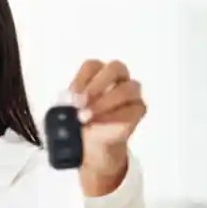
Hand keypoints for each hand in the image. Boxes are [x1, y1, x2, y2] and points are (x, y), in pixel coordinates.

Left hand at [68, 59, 146, 177]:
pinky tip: (100, 123)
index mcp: (97, 71)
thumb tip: (68, 103)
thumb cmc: (78, 118)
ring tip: (86, 117)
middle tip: (80, 103)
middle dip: (97, 85)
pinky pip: (133, 109)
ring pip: (127, 89)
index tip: (70, 96)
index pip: (92, 66)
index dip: (81, 79)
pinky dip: (115, 117)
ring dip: (105, 103)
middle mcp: (118, 76)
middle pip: (115, 68)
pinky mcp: (139, 108)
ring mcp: (131, 91)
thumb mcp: (67, 109)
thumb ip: (68, 103)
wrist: (90, 140)